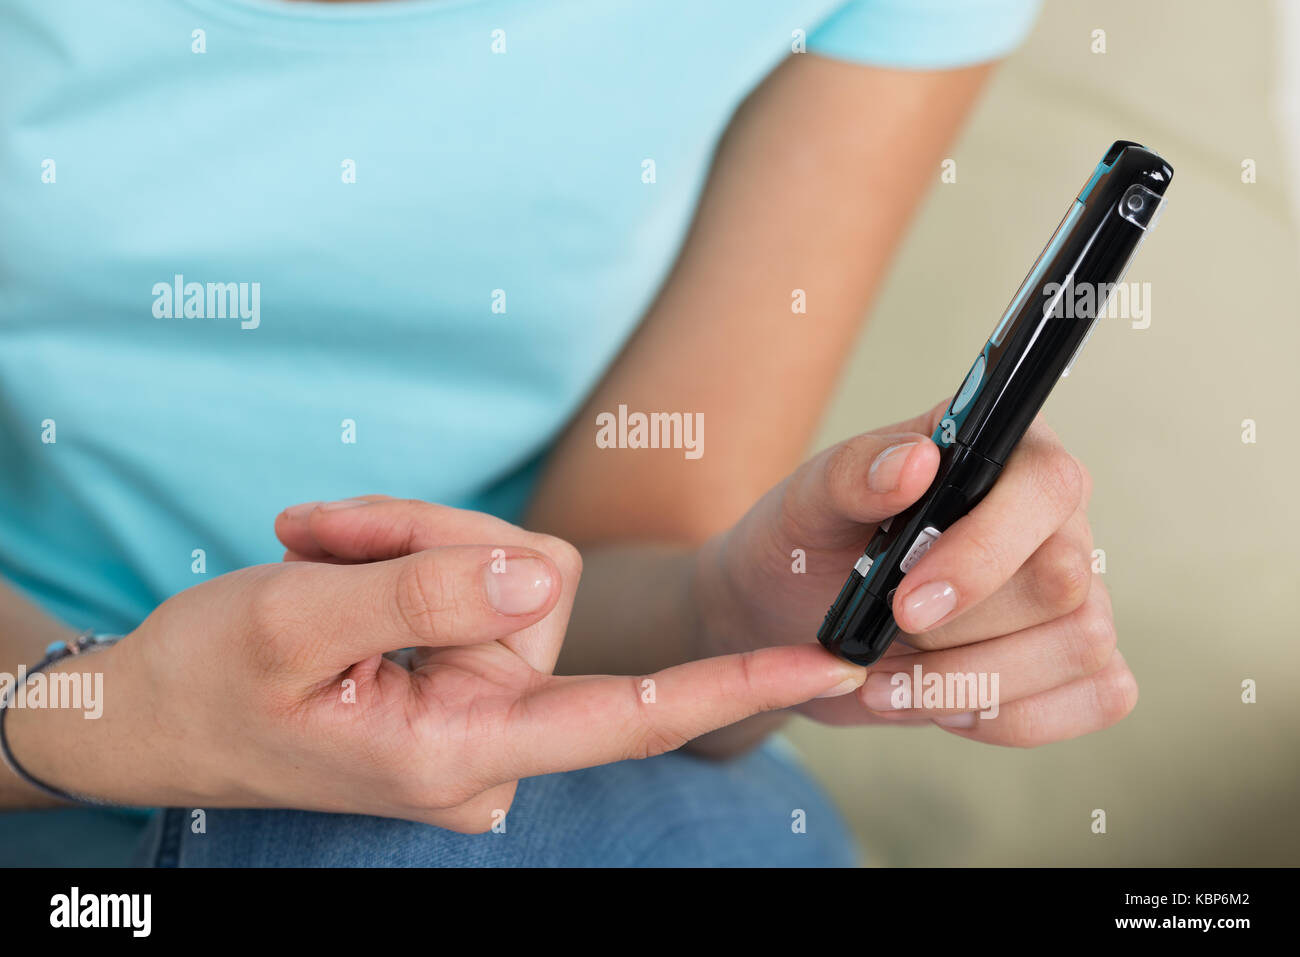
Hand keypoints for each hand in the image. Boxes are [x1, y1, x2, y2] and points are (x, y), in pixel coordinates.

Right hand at [5, 502, 866, 826]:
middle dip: (429, 541)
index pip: (628, 715)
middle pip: (532, 585)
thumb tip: (547, 575)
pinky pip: (471, 574)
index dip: (731, 686)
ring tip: (313, 554)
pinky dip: (402, 552)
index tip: (823, 666)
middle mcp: (490, 737)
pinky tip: (331, 560)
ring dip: (404, 542)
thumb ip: (430, 594)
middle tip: (319, 539)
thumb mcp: (298, 622)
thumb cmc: (208, 682)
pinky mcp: (459, 671)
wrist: (145, 713)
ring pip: (500, 567)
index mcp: (460, 752)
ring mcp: (476, 703)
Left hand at [692, 400, 1136, 744]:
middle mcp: (1055, 517)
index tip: (908, 603)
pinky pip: (1100, 694)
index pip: (1046, 486)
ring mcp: (1078, 590)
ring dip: (972, 682)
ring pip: (1081, 645)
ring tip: (888, 681)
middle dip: (961, 631)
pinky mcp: (1078, 659)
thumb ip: (853, 474)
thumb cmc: (810, 545)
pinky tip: (943, 708)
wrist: (795, 617)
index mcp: (1004, 449)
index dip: (985, 552)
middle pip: (1064, 583)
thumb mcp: (807, 503)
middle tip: (883, 635)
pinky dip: (1012, 717)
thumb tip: (915, 460)